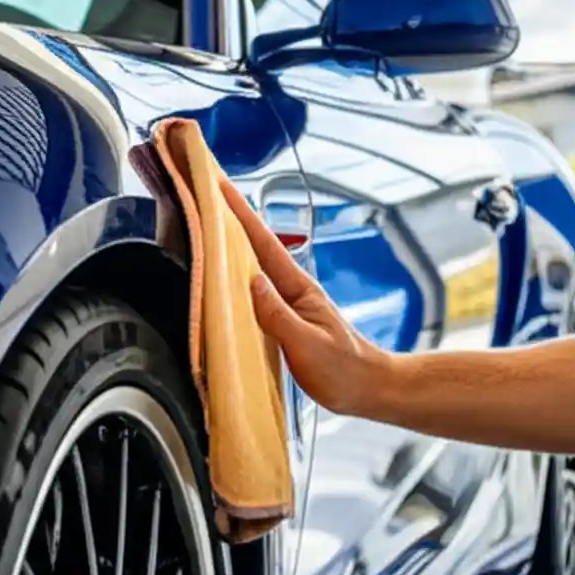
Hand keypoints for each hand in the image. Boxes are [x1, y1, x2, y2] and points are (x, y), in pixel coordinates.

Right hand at [219, 179, 393, 414]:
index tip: (219, 186)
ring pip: (252, 268)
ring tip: (205, 226)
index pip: (264, 244)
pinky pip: (252, 293)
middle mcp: (291, 290)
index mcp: (298, 288)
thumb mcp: (309, 345)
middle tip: (205, 194)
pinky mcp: (282, 321)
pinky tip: (224, 277)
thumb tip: (251, 281)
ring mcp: (287, 304)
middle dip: (230, 220)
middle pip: (255, 248)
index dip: (240, 214)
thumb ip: (278, 315)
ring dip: (230, 246)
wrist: (369, 388)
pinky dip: (235, 278)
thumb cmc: (344, 370)